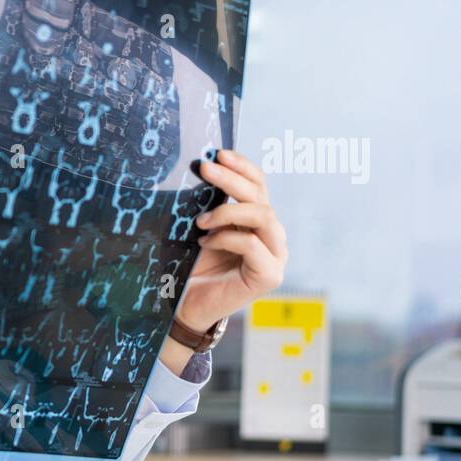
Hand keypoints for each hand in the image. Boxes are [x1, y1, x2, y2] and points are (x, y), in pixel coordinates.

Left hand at [177, 148, 287, 330]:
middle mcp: (273, 237)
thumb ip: (212, 205)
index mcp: (259, 223)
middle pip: (261, 197)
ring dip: (229, 211)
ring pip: (264, 216)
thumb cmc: (192, 268)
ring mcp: (276, 257)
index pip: (259, 186)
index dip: (243, 166)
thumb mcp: (203, 230)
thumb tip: (205, 166)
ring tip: (200, 220)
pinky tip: (205, 243)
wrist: (185, 308)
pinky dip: (226, 238)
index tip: (219, 153)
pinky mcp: (269, 276)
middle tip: (204, 168)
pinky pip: (252, 244)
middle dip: (232, 179)